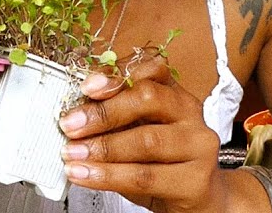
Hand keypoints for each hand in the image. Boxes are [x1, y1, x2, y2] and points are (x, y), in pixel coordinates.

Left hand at [58, 52, 224, 212]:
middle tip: (71, 125)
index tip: (86, 87)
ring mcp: (197, 146)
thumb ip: (117, 117)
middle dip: (103, 112)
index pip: (150, 71)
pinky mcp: (195, 181)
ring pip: (146, 140)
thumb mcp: (140, 132)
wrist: (200, 201)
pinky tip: (86, 175)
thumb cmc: (164, 163)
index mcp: (176, 94)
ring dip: (102, 147)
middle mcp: (190, 115)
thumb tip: (76, 113)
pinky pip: (145, 176)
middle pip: (148, 99)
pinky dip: (109, 176)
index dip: (117, 76)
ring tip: (73, 154)